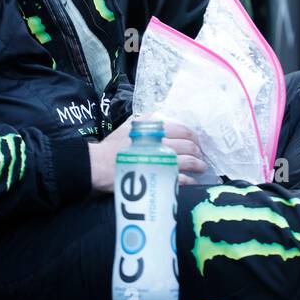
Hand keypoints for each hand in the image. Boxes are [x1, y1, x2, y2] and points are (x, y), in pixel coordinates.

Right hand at [89, 118, 207, 190]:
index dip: (193, 137)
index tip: (195, 142)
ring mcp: (161, 160)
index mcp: (155, 129)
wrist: (98, 165)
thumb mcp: (129, 126)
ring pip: (189, 161)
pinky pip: (181, 179)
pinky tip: (192, 181)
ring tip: (201, 168)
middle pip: (189, 146)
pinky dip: (190, 180)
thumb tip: (162, 118)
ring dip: (198, 165)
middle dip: (198, 151)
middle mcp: (161, 143)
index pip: (183, 130)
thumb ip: (147, 121)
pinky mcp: (158, 177)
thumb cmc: (113, 146)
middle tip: (200, 155)